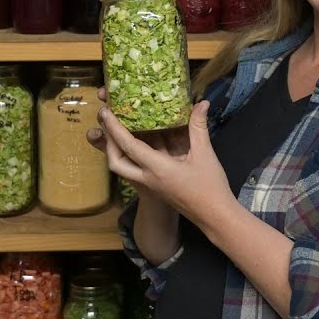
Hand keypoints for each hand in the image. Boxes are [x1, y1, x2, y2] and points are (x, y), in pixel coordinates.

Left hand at [94, 100, 236, 227]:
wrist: (214, 216)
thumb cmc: (210, 187)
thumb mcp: (205, 154)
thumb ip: (199, 127)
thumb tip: (202, 103)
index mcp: (156, 169)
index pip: (128, 146)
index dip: (114, 128)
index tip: (105, 111)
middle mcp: (148, 178)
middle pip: (116, 162)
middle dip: (108, 143)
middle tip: (109, 122)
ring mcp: (151, 183)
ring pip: (124, 167)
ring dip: (119, 149)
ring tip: (120, 128)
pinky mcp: (156, 185)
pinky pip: (137, 168)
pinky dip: (135, 153)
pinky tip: (143, 139)